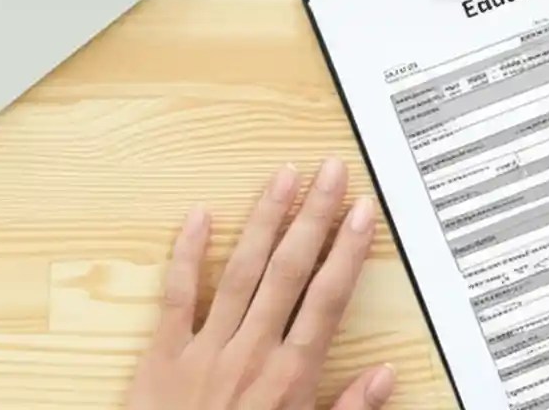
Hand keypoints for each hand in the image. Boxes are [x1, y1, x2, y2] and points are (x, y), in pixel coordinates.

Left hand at [127, 159, 394, 409]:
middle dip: (314, 216)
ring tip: (283, 176)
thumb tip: (384, 376)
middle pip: (291, 271)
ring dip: (265, 220)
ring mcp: (207, 349)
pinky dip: (188, 254)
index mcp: (291, 377)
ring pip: (243, 271)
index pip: (328, 299)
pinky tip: (199, 215)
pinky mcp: (163, 355)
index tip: (363, 212)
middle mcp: (252, 353)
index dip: (348, 251)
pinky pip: (177, 296)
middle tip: (331, 172)